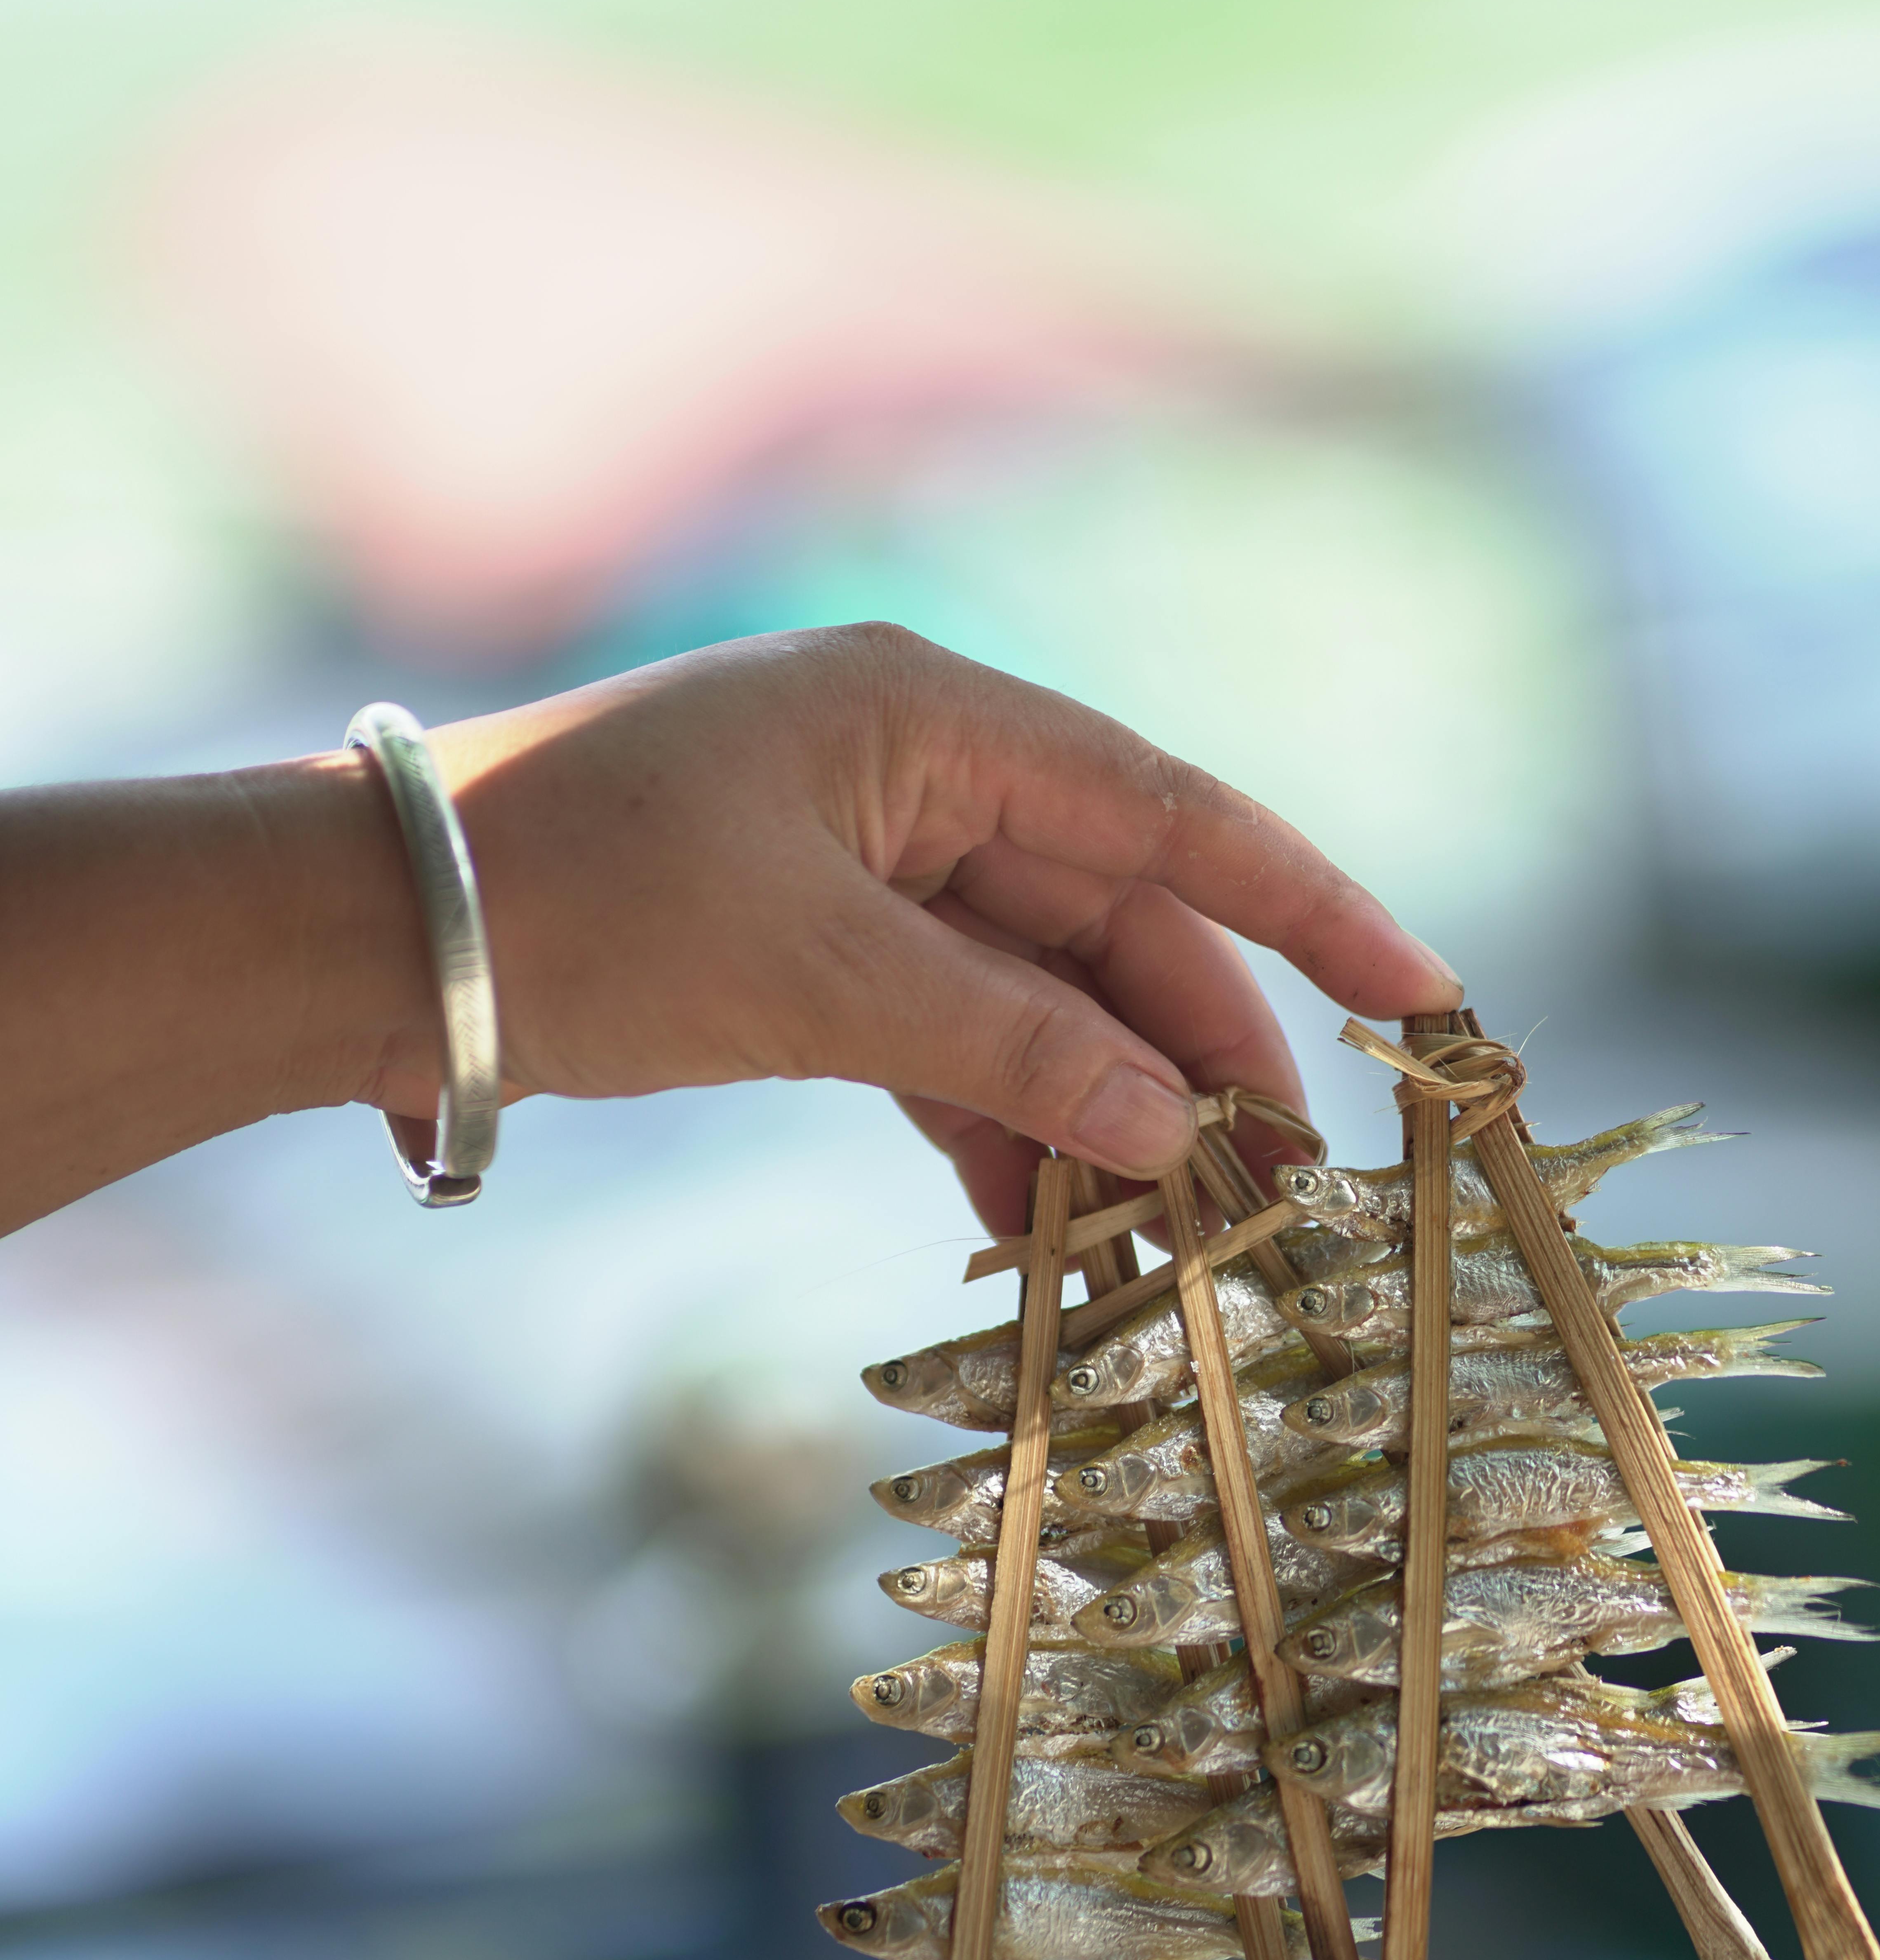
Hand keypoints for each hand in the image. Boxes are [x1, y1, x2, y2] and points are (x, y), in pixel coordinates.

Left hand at [410, 623, 1454, 1230]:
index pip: (1172, 813)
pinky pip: (953, 1044)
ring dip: (1103, 1116)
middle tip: (1280, 1191)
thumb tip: (1164, 1127)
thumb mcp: (816, 974)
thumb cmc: (585, 906)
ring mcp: (868, 872)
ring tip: (1174, 1241)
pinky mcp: (816, 960)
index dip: (1307, 909)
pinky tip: (1041, 1226)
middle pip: (1115, 924)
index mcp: (929, 719)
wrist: (379, 941)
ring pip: (1041, 999)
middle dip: (1199, 1058)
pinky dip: (999, 1130)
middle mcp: (916, 778)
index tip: (1420, 997)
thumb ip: (1007, 1044)